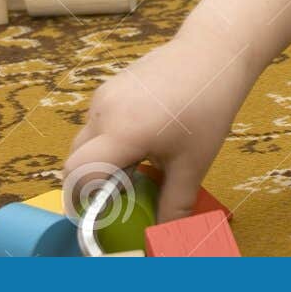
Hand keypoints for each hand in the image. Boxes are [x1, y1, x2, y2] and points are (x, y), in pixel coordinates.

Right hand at [62, 28, 256, 222]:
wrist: (214, 50)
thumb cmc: (209, 104)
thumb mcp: (194, 162)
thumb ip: (175, 204)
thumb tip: (167, 241)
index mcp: (122, 131)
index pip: (78, 175)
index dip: (84, 200)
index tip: (105, 213)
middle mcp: (104, 111)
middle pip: (76, 160)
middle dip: (92, 184)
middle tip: (124, 195)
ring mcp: (104, 95)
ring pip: (86, 140)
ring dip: (102, 160)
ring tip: (140, 164)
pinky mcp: (110, 85)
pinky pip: (98, 122)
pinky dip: (110, 139)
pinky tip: (145, 137)